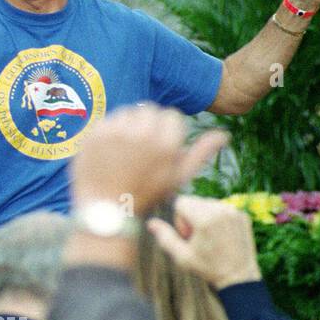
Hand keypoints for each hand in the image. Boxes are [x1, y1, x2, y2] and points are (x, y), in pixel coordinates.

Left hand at [69, 105, 228, 214]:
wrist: (107, 209)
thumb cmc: (146, 195)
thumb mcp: (178, 178)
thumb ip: (201, 153)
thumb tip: (224, 134)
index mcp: (166, 144)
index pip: (171, 115)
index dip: (167, 129)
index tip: (160, 143)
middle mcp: (142, 134)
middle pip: (150, 110)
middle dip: (149, 123)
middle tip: (143, 143)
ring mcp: (115, 133)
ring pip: (128, 111)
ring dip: (129, 123)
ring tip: (127, 145)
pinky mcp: (95, 135)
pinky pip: (108, 119)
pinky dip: (111, 129)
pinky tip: (111, 148)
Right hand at [146, 195, 261, 288]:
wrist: (240, 277)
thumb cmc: (208, 268)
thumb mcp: (182, 256)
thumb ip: (165, 237)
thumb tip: (150, 223)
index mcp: (205, 219)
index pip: (181, 201)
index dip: (179, 219)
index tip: (188, 236)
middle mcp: (221, 210)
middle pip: (194, 200)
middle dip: (190, 216)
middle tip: (198, 238)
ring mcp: (234, 211)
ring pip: (208, 203)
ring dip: (204, 216)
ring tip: (210, 237)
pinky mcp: (243, 215)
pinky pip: (222, 208)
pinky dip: (218, 217)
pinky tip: (222, 235)